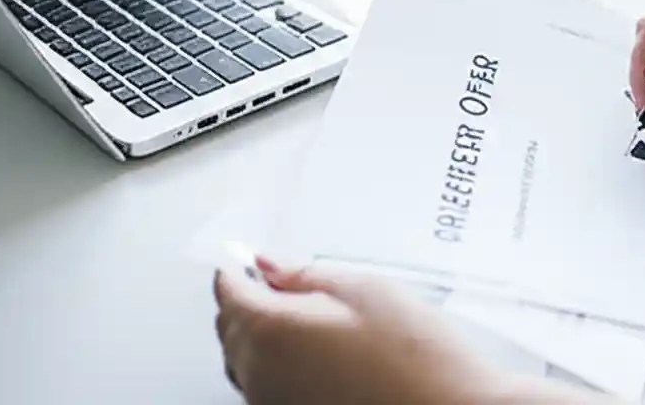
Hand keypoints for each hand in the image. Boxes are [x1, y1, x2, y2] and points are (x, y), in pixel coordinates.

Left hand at [214, 257, 599, 404]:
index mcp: (270, 330)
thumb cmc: (415, 357)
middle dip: (247, 297)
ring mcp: (273, 402)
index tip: (246, 255)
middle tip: (278, 277)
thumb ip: (306, 274)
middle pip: (231, 326)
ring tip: (303, 312)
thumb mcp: (363, 288)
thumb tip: (271, 264)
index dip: (237, 265)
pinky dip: (276, 363)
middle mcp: (260, 374)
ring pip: (245, 360)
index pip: (228, 289)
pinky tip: (315, 350)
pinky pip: (265, 386)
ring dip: (259, 332)